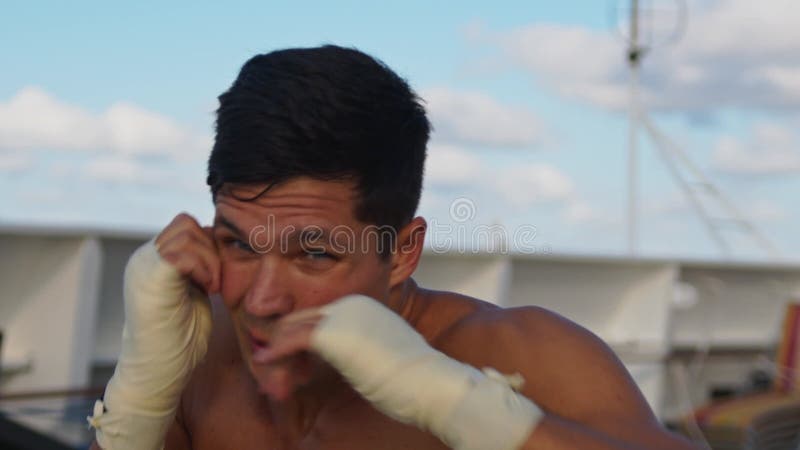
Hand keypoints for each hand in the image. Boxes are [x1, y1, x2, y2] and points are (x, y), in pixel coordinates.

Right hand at [89, 213, 214, 449]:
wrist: (158, 372)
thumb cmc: (180, 340)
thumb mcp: (193, 293)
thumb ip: (198, 268)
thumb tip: (217, 243)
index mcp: (153, 261)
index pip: (185, 226)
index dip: (208, 245)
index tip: (216, 277)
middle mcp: (144, 259)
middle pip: (186, 223)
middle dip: (210, 248)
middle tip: (214, 281)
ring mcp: (144, 267)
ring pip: (186, 231)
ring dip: (209, 258)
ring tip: (210, 287)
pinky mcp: (151, 279)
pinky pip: (183, 252)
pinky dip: (203, 267)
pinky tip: (206, 290)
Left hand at [253, 295, 541, 449]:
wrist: (433, 383)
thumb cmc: (413, 377)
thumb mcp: (382, 352)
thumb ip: (359, 346)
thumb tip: (346, 359)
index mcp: (363, 301)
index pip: (317, 313)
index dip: (297, 334)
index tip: (283, 356)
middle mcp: (350, 300)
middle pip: (300, 316)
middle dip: (278, 338)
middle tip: (263, 359)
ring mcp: (341, 313)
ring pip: (292, 326)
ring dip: (273, 346)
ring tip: (263, 366)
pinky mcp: (333, 332)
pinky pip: (290, 340)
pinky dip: (274, 351)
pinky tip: (265, 360)